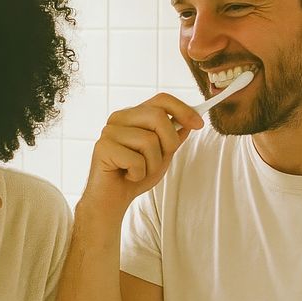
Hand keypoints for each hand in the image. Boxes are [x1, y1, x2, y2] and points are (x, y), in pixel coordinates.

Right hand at [80, 94, 202, 216]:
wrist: (111, 201)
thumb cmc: (134, 176)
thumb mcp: (161, 155)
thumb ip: (173, 137)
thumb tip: (190, 121)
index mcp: (132, 115)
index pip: (161, 100)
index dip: (183, 110)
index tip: (199, 124)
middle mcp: (119, 118)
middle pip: (158, 116)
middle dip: (169, 142)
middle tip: (161, 159)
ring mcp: (109, 132)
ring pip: (148, 140)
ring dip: (152, 164)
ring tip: (139, 171)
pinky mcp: (103, 148)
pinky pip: (136, 160)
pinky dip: (138, 174)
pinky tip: (128, 176)